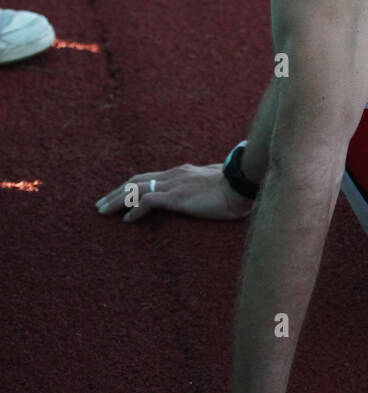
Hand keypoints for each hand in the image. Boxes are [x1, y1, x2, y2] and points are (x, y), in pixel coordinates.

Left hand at [96, 163, 252, 221]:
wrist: (242, 185)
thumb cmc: (235, 187)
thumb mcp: (216, 185)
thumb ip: (206, 186)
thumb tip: (207, 192)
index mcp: (182, 172)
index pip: (150, 177)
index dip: (132, 186)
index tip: (119, 195)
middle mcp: (174, 175)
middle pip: (136, 180)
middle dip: (116, 192)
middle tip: (100, 204)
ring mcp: (174, 184)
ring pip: (135, 189)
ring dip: (116, 200)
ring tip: (103, 212)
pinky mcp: (175, 197)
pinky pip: (147, 202)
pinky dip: (133, 210)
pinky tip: (126, 221)